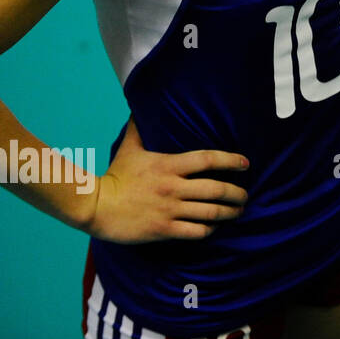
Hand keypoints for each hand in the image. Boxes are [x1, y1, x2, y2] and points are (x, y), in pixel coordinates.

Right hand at [83, 119, 249, 243]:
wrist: (94, 206)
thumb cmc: (115, 176)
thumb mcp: (129, 148)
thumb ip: (139, 128)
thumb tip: (139, 107)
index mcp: (168, 165)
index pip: (208, 159)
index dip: (231, 160)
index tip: (245, 164)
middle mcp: (173, 187)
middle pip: (216, 189)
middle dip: (237, 194)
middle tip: (245, 196)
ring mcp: (169, 209)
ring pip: (210, 213)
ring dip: (229, 213)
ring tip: (237, 212)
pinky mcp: (163, 229)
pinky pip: (195, 231)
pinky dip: (209, 229)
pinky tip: (214, 227)